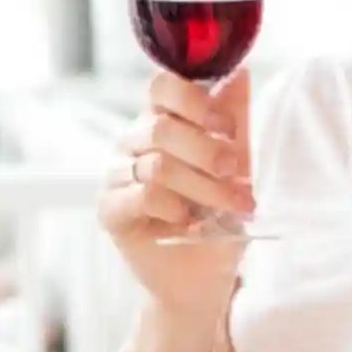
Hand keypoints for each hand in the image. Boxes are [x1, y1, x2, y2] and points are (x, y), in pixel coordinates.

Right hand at [98, 70, 254, 325]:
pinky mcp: (110, 211)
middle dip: (208, 152)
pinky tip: (190, 223)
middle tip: (237, 175)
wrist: (203, 279)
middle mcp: (131, 143)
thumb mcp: (237, 168)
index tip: (227, 127)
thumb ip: (234, 122)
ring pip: (157, 165)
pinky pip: (142, 195)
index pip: (161, 87)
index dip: (194, 100)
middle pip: (161, 127)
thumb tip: (240, 72)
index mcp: (159, 122)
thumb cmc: (218, 220)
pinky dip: (174, 208)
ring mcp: (116, 176)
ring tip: (233, 207)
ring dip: (204, 187)